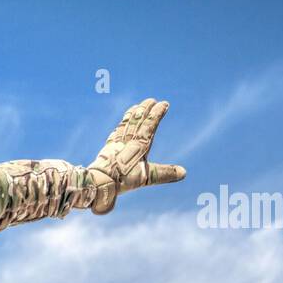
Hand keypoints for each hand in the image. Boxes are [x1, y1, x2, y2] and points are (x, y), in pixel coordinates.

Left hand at [87, 98, 185, 213]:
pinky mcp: (107, 150)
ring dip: (131, 115)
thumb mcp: (147, 177)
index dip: (157, 114)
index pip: (150, 125)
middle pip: (137, 121)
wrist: (99, 182)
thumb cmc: (123, 179)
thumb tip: (183, 172)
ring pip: (125, 125)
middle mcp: (128, 141)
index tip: (163, 103)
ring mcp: (116, 144)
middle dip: (145, 110)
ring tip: (136, 107)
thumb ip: (164, 173)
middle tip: (150, 100)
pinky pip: (114, 135)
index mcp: (140, 145)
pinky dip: (119, 128)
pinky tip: (119, 127)